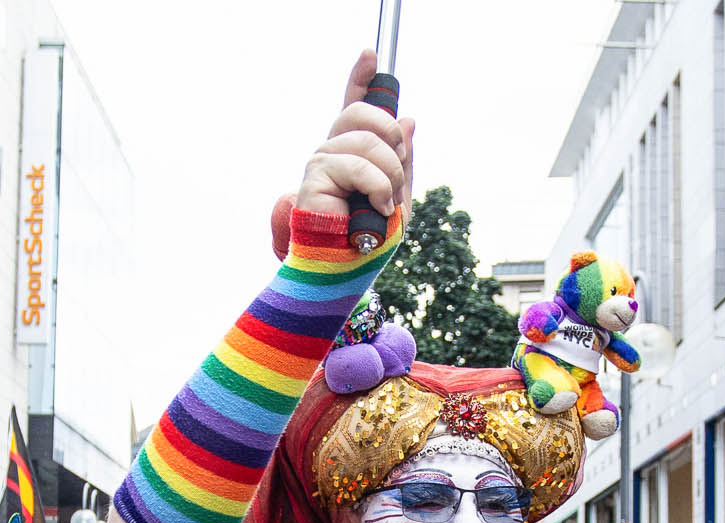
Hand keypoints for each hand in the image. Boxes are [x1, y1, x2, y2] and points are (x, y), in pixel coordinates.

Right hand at [295, 50, 415, 221]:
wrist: (348, 265)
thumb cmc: (370, 236)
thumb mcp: (398, 194)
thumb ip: (402, 160)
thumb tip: (408, 120)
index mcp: (353, 150)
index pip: (353, 104)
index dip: (361, 78)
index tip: (371, 55)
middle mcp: (333, 148)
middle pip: (364, 113)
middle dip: (393, 140)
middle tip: (396, 172)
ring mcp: (322, 159)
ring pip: (369, 141)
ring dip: (390, 176)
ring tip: (386, 203)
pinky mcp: (316, 176)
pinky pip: (359, 167)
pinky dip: (378, 189)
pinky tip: (377, 208)